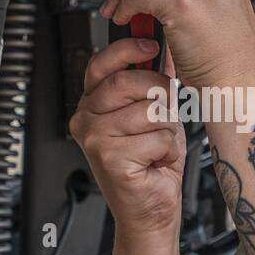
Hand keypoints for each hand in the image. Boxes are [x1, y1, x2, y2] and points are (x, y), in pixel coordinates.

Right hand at [69, 37, 185, 234]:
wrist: (150, 210)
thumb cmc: (151, 164)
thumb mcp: (156, 113)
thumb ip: (155, 81)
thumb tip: (166, 47)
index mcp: (93, 104)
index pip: (101, 63)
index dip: (128, 49)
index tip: (152, 43)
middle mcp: (86, 119)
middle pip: (126, 83)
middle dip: (158, 93)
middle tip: (165, 111)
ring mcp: (94, 139)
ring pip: (147, 111)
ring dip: (167, 128)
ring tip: (159, 145)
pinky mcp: (109, 159)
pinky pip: (155, 137)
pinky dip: (167, 150)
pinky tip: (156, 162)